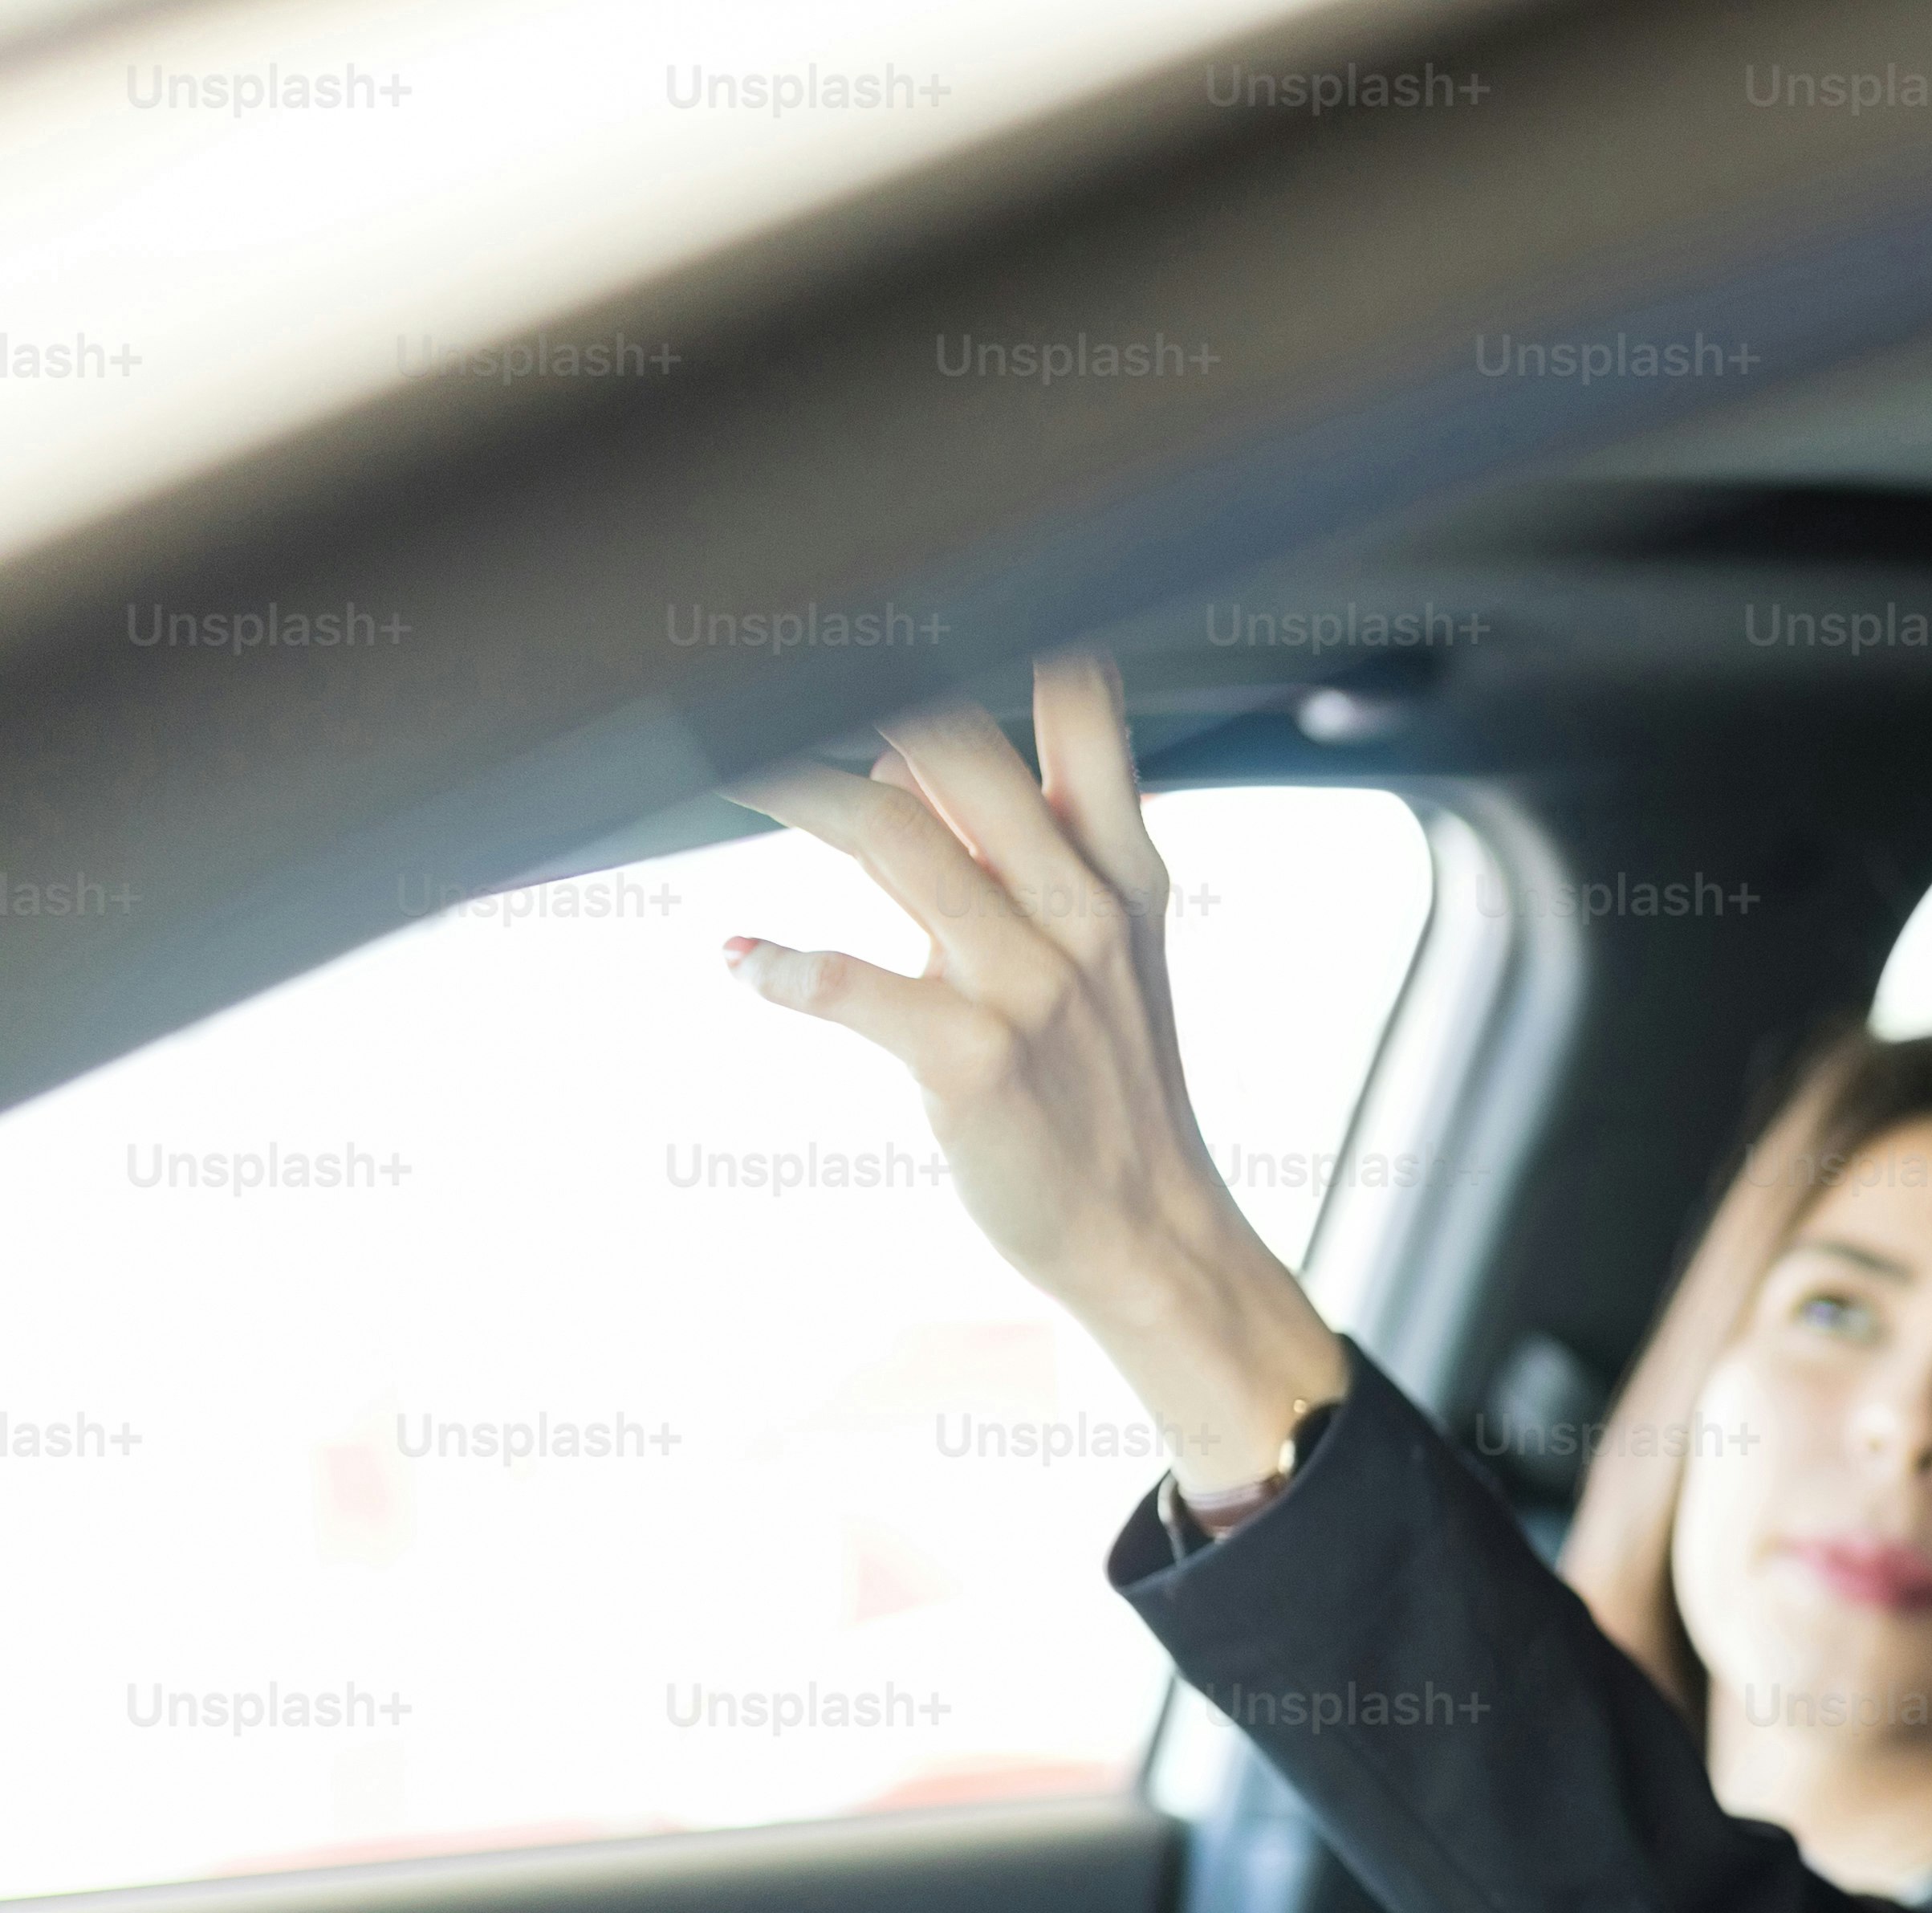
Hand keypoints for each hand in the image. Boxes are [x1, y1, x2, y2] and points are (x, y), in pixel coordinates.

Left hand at [725, 655, 1350, 1488]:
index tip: (906, 593)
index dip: (1008, 631)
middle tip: (759, 668)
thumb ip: (1002, 850)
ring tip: (721, 773)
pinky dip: (783, 970)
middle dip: (852, 695)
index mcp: (1118, 868)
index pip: (1084, 713)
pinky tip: (744, 963)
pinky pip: (853, 988)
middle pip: (957, 748)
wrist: (1144, 1233)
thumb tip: (896, 758)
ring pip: (893, 842)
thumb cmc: (1104, 1086)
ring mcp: (1031, 987)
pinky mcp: (973, 1063)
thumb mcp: (1086, 950)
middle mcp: (1081, 911)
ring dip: (790, 796)